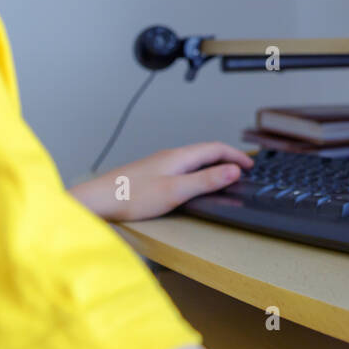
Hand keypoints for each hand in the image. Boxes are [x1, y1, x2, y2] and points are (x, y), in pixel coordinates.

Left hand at [68, 142, 253, 221]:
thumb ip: (205, 181)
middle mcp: (171, 156)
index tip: (250, 166)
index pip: (216, 148)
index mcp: (179, 156)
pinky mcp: (152, 175)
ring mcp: (160, 164)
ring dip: (213, 165)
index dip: (236, 155)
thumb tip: (233, 171)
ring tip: (224, 176)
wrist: (98, 200)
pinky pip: (183, 168)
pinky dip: (198, 172)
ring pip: (194, 159)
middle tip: (242, 170)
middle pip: (206, 151)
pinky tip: (194, 184)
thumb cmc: (131, 196)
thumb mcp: (176, 191)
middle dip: (227, 158)